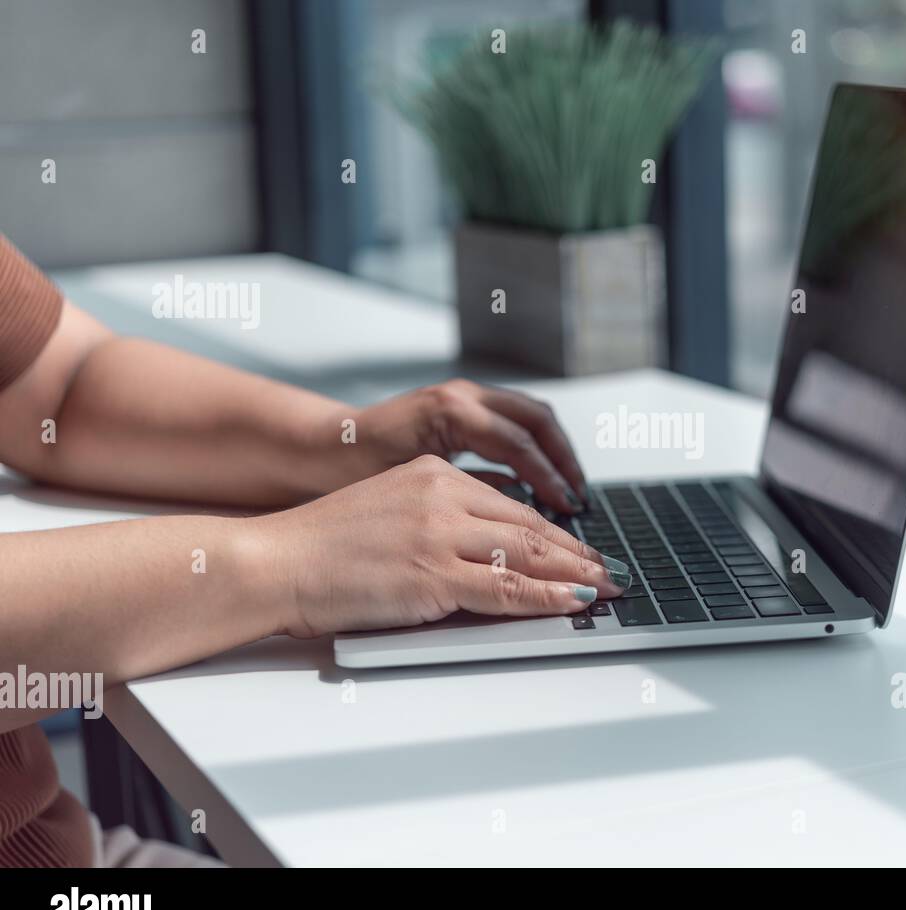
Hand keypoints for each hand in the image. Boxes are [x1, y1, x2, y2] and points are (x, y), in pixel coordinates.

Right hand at [258, 455, 626, 637]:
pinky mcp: (430, 574)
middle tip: (612, 570)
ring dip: (575, 575)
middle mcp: (442, 496)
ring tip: (607, 589)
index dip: (555, 533)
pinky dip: (547, 598)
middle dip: (578, 554)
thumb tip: (488, 550)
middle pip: (529, 528)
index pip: (512, 507)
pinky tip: (574, 603)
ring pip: (526, 555)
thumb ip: (439, 522)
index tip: (582, 550)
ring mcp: (438, 534)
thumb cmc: (323, 547)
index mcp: (434, 476)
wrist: (274, 561)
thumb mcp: (390, 513)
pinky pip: (505, 589)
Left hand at [351, 379, 587, 512]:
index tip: (569, 508)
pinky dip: (533, 448)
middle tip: (580, 498)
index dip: (551, 479)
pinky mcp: (460, 409)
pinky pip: (511, 422)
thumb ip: (468, 494)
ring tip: (569, 490)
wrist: (318, 452)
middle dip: (565, 461)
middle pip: (537, 421)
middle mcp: (461, 396)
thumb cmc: (351, 473)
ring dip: (554, 452)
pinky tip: (537, 481)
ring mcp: (462, 397)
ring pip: (529, 417)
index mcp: (450, 411)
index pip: (520, 444)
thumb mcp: (411, 489)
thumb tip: (519, 511)